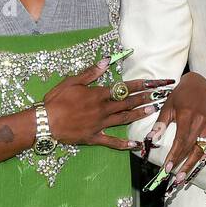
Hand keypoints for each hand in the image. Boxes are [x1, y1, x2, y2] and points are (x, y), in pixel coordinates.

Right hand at [43, 59, 172, 149]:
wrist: (44, 122)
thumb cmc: (55, 101)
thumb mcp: (71, 82)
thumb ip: (90, 73)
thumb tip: (106, 61)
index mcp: (98, 94)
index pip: (124, 88)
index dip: (141, 85)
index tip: (154, 83)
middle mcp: (102, 109)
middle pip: (127, 103)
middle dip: (145, 98)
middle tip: (160, 96)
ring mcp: (100, 124)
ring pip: (124, 119)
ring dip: (139, 115)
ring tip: (152, 111)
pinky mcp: (94, 137)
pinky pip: (111, 141)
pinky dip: (124, 144)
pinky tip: (135, 144)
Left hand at [148, 71, 205, 184]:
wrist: (200, 83)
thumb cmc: (181, 95)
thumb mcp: (167, 106)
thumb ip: (160, 124)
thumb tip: (151, 140)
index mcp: (188, 114)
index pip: (181, 141)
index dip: (174, 156)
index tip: (167, 168)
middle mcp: (202, 119)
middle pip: (192, 148)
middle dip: (182, 164)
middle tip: (174, 179)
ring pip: (202, 148)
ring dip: (193, 164)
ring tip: (183, 177)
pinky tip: (199, 166)